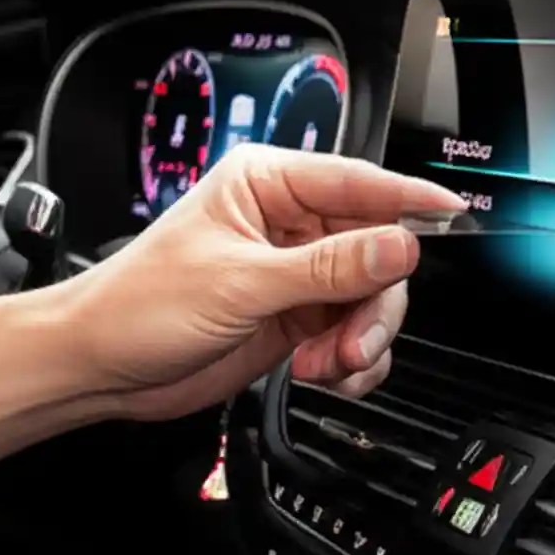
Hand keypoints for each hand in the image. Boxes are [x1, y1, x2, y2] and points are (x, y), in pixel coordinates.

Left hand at [59, 143, 465, 420]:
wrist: (100, 367)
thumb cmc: (140, 304)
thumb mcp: (240, 282)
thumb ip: (327, 267)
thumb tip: (397, 245)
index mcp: (269, 185)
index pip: (359, 182)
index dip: (409, 201)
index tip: (453, 215)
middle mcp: (290, 224)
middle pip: (378, 250)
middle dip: (375, 302)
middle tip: (355, 339)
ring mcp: (298, 273)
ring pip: (372, 297)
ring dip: (361, 338)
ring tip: (326, 364)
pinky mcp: (299, 317)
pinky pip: (355, 332)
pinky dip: (352, 360)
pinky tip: (323, 372)